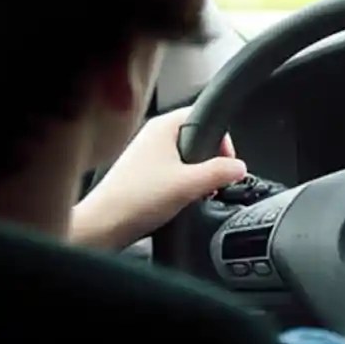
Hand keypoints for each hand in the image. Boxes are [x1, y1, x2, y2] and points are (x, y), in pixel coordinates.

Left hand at [71, 108, 246, 250]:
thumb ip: (222, 172)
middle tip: (213, 183)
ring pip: (187, 159)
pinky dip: (184, 185)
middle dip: (212, 162)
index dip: (223, 141)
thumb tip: (240, 168)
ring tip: (196, 195)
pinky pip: (175, 173)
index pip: (205, 117)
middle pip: (198, 140)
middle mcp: (153, 136)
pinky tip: (182, 201)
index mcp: (163, 127)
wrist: (104, 226)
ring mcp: (147, 156)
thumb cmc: (137, 199)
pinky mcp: (143, 175)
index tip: (227, 164)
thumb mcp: (191, 184)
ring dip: (198, 177)